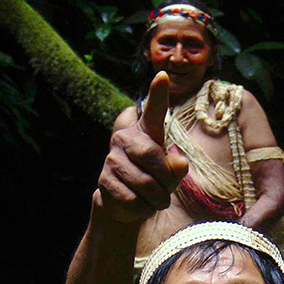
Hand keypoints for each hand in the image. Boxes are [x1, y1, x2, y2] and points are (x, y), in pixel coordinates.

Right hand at [93, 72, 188, 225]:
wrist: (123, 202)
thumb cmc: (152, 179)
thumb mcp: (170, 173)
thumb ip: (177, 167)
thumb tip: (179, 162)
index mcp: (144, 131)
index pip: (152, 110)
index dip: (158, 94)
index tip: (162, 75)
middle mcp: (125, 139)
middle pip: (151, 155)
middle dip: (166, 179)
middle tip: (168, 191)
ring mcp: (111, 159)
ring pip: (144, 182)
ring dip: (157, 198)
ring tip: (156, 199)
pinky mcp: (104, 181)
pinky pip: (132, 199)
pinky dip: (142, 208)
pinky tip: (140, 204)